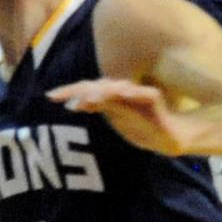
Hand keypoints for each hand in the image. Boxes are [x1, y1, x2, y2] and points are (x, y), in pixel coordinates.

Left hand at [48, 77, 199, 155]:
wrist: (172, 134)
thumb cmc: (142, 125)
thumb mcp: (115, 118)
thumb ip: (98, 107)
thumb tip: (75, 102)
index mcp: (112, 96)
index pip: (88, 89)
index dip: (69, 91)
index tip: (49, 95)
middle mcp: (123, 91)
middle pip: (97, 86)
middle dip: (77, 90)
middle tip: (57, 95)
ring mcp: (138, 94)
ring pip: (116, 89)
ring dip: (101, 92)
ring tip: (86, 98)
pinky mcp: (155, 98)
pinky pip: (143, 94)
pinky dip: (132, 94)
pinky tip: (122, 94)